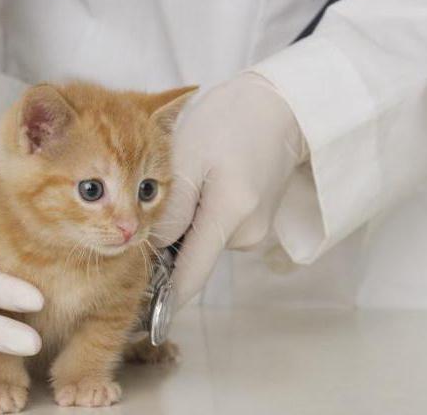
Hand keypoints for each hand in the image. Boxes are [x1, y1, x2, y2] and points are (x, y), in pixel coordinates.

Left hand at [153, 73, 305, 305]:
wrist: (281, 108)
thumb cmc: (230, 121)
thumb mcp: (188, 154)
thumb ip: (170, 208)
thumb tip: (155, 247)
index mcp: (230, 212)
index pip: (190, 274)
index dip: (165, 298)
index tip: (145, 318)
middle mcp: (246, 232)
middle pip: (192, 255)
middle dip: (168, 241)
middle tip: (153, 202)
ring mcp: (255, 230)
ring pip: (203, 240)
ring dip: (187, 223)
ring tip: (190, 179)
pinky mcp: (256, 222)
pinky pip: (217, 229)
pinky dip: (203, 215)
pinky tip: (207, 183)